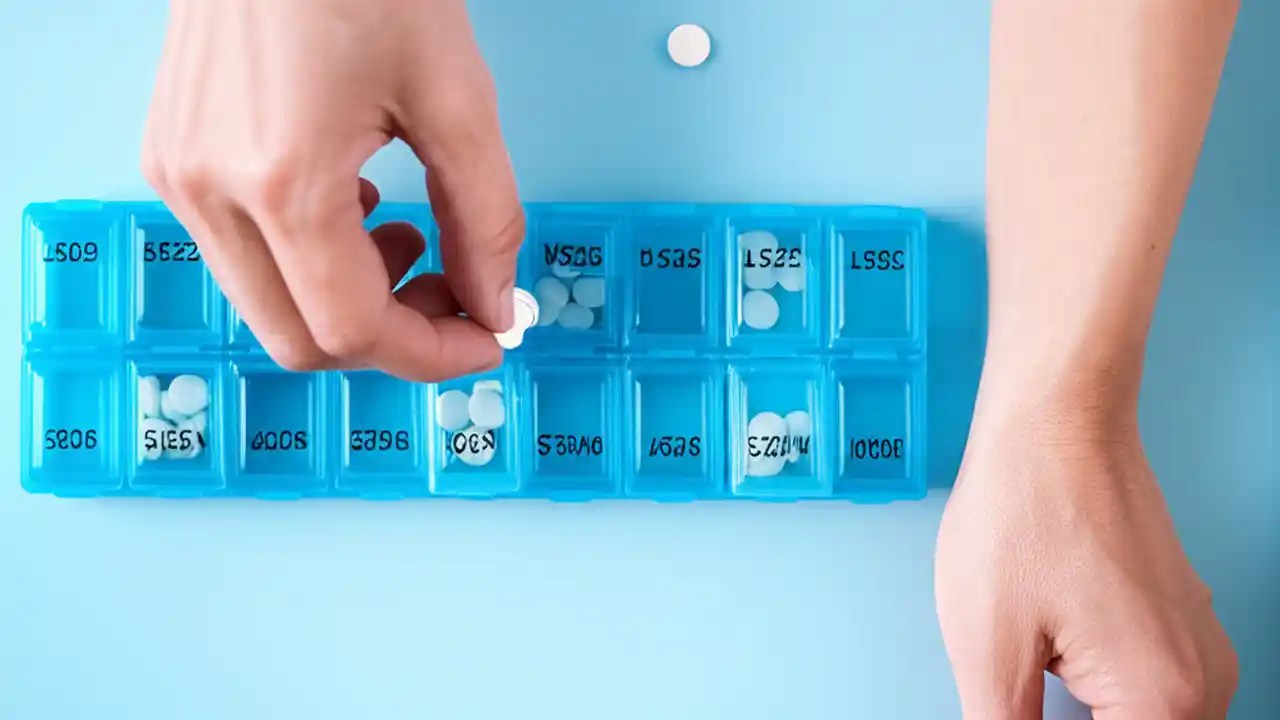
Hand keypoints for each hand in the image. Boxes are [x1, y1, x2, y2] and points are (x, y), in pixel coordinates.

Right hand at [142, 0, 521, 379]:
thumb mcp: (456, 98)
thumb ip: (485, 217)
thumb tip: (493, 299)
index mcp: (281, 181)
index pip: (353, 331)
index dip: (432, 353)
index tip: (483, 337)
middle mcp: (209, 188)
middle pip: (299, 340)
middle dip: (389, 338)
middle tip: (452, 298)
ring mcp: (179, 173)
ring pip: (269, 304)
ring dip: (348, 299)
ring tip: (408, 234)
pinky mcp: (174, 154)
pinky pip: (242, 253)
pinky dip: (309, 259)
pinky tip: (357, 204)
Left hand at [936, 407, 1238, 718]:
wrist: (1056, 421)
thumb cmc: (1024, 509)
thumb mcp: (988, 648)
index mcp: (1165, 699)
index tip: (1022, 715)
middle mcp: (1203, 679)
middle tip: (1018, 704)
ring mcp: (1198, 645)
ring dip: (1085, 719)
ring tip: (1030, 680)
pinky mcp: (1177, 619)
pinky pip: (1152, 692)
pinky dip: (1105, 702)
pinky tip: (1049, 677)